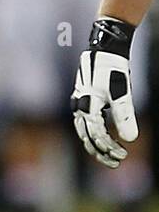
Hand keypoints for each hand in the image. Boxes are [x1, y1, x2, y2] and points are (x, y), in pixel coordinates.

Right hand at [71, 17, 136, 167]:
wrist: (105, 48)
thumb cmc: (113, 69)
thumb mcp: (122, 93)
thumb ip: (125, 117)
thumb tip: (131, 139)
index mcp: (86, 106)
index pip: (97, 136)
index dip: (110, 148)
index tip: (123, 155)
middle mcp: (79, 106)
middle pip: (87, 138)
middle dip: (101, 152)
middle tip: (116, 162)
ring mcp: (80, 103)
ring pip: (85, 131)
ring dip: (97, 144)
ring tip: (111, 154)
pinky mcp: (84, 99)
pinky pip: (87, 122)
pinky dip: (96, 132)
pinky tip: (107, 136)